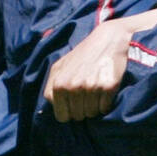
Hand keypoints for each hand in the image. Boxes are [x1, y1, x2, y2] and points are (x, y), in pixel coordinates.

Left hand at [43, 5, 156, 121]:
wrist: (108, 39)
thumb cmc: (82, 55)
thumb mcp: (60, 67)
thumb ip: (51, 88)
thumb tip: (49, 109)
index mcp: (59, 83)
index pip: (61, 116)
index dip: (68, 112)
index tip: (73, 103)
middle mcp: (73, 86)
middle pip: (77, 116)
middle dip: (82, 109)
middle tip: (87, 92)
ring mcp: (90, 86)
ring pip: (91, 114)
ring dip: (94, 106)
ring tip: (95, 89)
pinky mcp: (108, 86)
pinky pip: (105, 108)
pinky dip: (105, 103)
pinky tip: (104, 88)